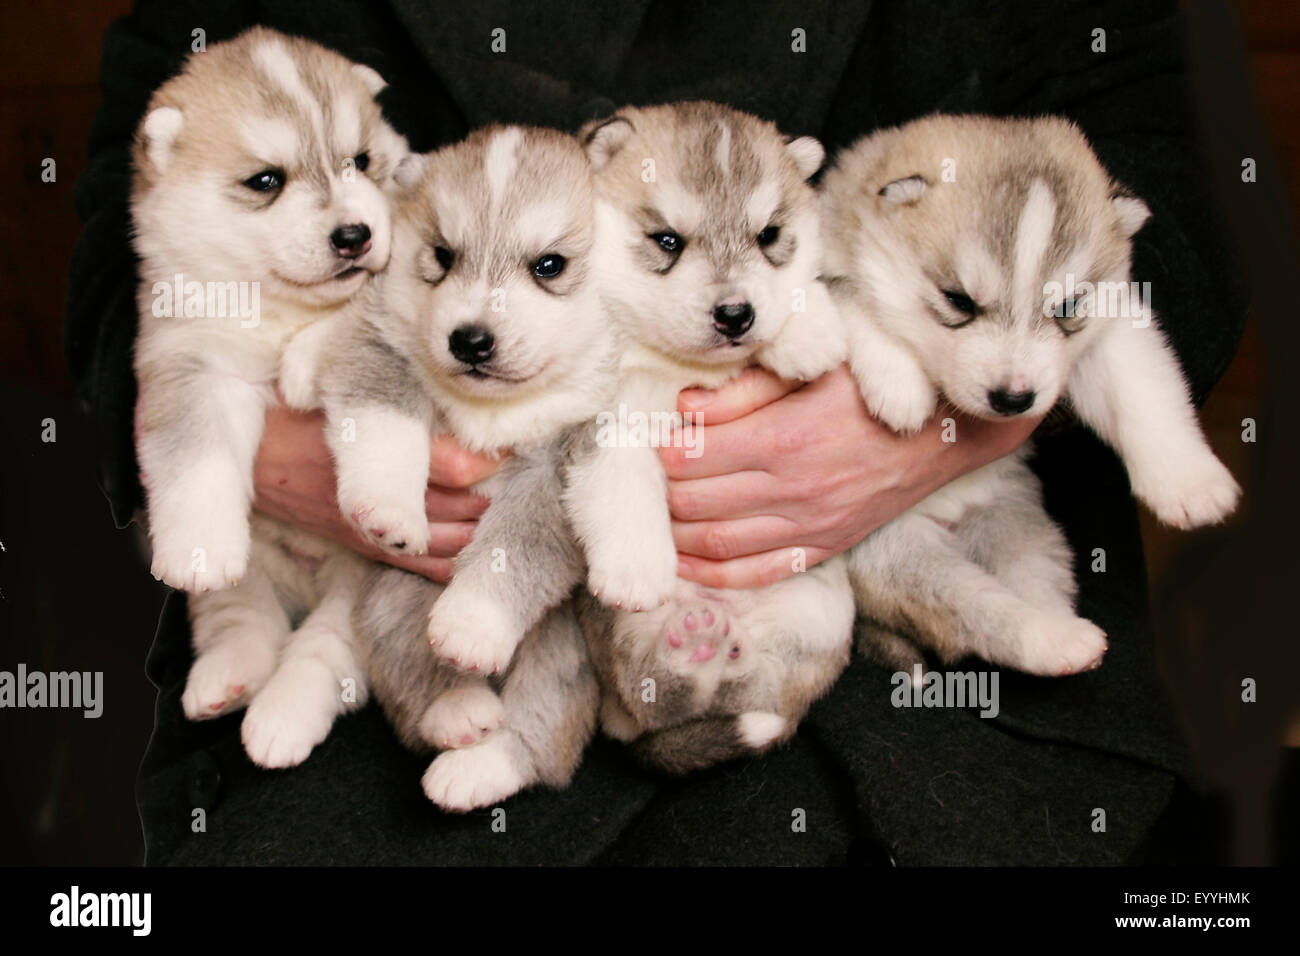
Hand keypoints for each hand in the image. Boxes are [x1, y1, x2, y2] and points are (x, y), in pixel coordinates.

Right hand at [252, 404, 501, 580]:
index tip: (512, 445)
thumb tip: (450, 375)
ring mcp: (368, 524)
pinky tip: (475, 557)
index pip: (452, 463)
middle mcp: (373, 491)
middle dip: (495, 496)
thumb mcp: (336, 383)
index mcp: (372, 444)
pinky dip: (449, 564)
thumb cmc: (293, 408)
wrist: (242, 456)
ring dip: (479, 530)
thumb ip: (389, 385)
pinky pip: (415, 563)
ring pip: (444, 539)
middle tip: (526, 481)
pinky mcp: (361, 543)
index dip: (489, 460)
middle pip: (457, 506)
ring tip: (506, 513)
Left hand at [659, 366, 1039, 588]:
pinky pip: (757, 573)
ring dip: (674, 535)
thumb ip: (747, 388)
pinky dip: (712, 575)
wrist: (948, 431)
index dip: (658, 450)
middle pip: (696, 502)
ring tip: (652, 519)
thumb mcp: (816, 366)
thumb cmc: (877, 386)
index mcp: (787, 437)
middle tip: (643, 478)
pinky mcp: (823, 547)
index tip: (645, 438)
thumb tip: (685, 406)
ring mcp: (809, 525)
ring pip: (718, 542)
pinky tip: (684, 564)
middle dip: (659, 491)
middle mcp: (794, 489)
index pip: (693, 455)